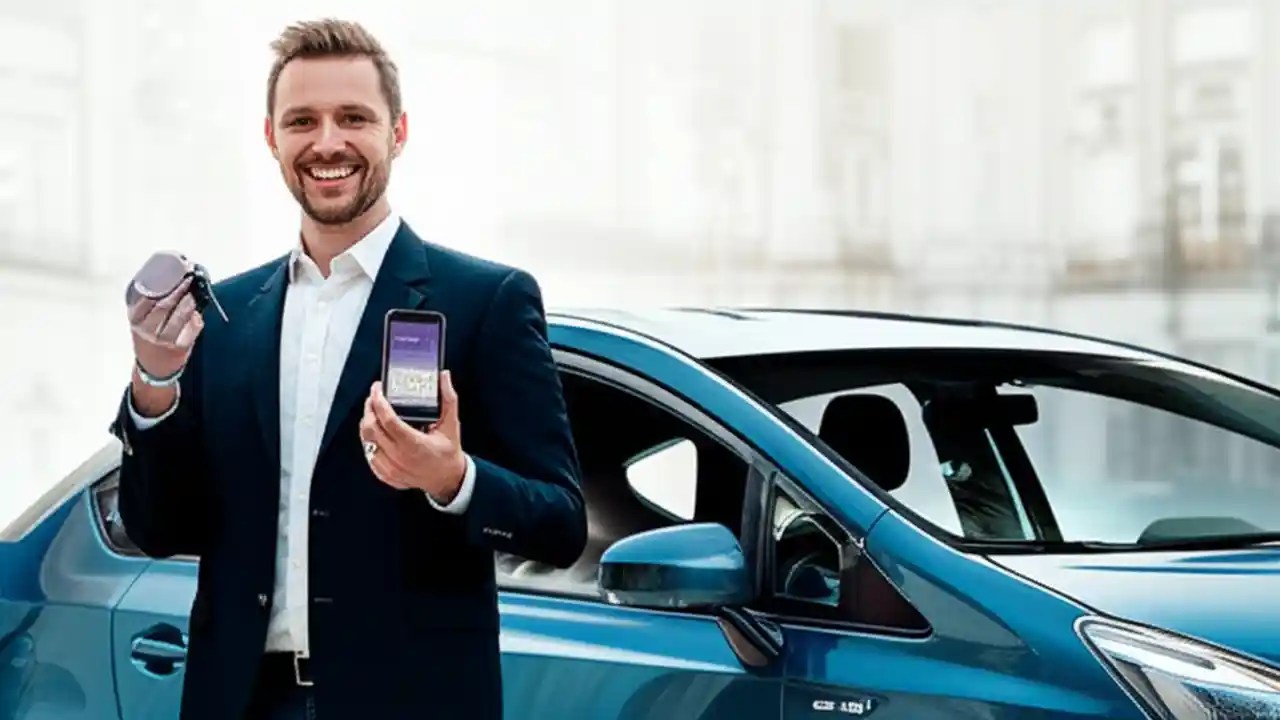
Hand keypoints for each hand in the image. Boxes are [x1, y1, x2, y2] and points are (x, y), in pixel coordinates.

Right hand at [129, 275, 202, 378]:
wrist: (154, 369)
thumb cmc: (148, 341)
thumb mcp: (141, 323)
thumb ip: (149, 307)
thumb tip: (170, 284)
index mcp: (136, 322)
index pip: (146, 300)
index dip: (160, 286)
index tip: (170, 275)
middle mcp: (148, 332)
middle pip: (164, 306)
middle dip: (178, 290)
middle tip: (187, 280)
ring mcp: (164, 340)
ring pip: (179, 316)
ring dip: (189, 301)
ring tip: (193, 293)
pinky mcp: (180, 348)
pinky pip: (192, 327)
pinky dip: (196, 317)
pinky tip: (196, 311)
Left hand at [359, 370, 465, 502]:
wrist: (447, 479)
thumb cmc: (449, 452)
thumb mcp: (452, 424)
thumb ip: (448, 398)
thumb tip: (444, 376)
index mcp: (414, 444)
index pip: (388, 420)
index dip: (379, 401)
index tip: (377, 389)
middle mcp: (399, 457)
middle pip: (372, 429)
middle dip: (369, 409)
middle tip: (374, 397)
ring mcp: (391, 468)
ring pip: (367, 442)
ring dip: (367, 424)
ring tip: (373, 412)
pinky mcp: (386, 475)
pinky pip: (369, 455)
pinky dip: (369, 441)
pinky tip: (375, 432)